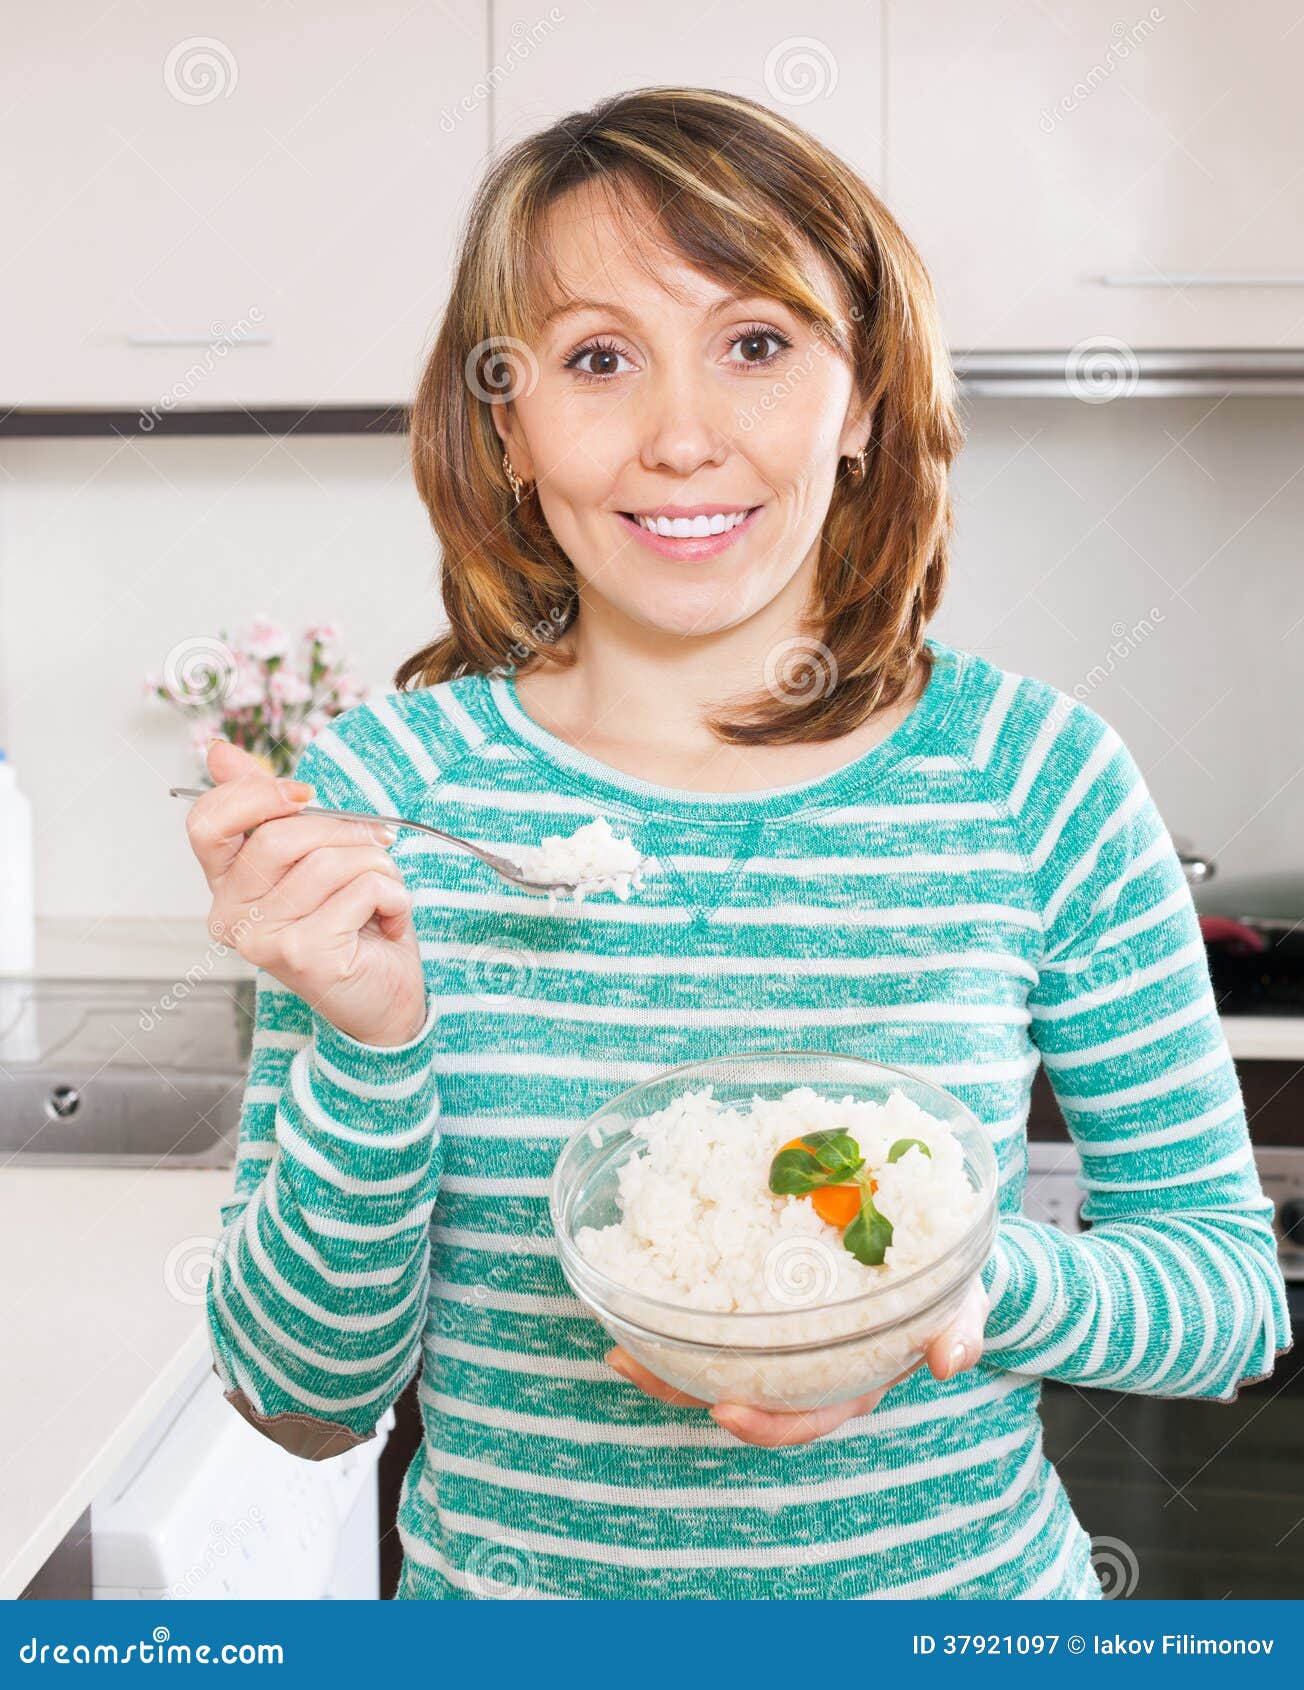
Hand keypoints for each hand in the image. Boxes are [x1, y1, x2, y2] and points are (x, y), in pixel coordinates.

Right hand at [184, 739, 427, 1046]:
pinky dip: (393, 896)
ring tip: (384, 892)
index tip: (305, 795)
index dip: (257, 794)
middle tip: (377, 847)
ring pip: (328, 862)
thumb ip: (266, 807)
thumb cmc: (352, 923)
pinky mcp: (303, 954)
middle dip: (344, 832)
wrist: (386, 998)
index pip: (206, 822)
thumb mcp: (311, 855)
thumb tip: (219, 750)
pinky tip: (389, 920)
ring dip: (377, 867)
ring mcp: (263, 939)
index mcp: (225, 884)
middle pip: (280, 837)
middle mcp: (231, 915)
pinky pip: (361, 890)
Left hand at [606, 1271, 989, 1447]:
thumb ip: (959, 1328)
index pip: (803, 1418)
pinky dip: (678, 1314)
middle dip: (682, 1390)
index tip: (725, 1411)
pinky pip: (716, 1320)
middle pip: (739, 1396)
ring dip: (664, 1359)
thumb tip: (951, 1358)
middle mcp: (808, 1373)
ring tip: (615, 1342)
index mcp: (851, 1382)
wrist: (936, 1261)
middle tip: (632, 1366)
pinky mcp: (763, 1308)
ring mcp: (783, 1345)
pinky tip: (640, 1293)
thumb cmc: (944, 1293)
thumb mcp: (962, 1305)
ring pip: (716, 1364)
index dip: (765, 1425)